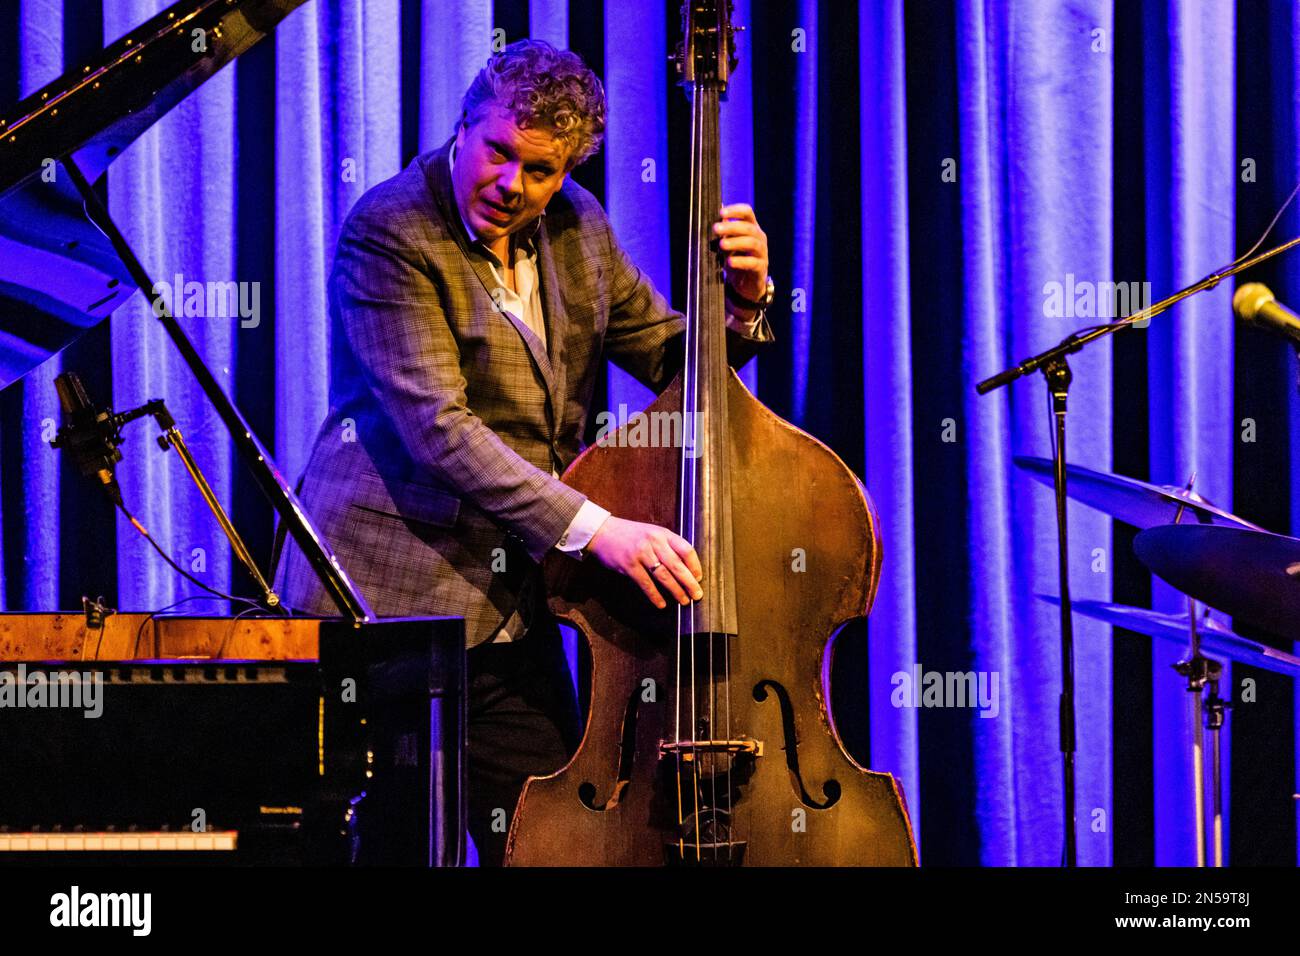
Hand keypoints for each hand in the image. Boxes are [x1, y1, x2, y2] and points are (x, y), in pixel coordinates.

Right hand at [585, 516, 703, 608]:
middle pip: (677, 565)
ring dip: (676, 591)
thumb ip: (667, 546)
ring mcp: (641, 554)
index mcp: (663, 533)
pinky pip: (646, 584)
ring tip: (683, 601)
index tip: (699, 577)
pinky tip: (661, 603)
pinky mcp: (629, 565)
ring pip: (664, 576)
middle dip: (689, 582)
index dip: (695, 565)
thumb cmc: (629, 534)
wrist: (602, 531)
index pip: (686, 549)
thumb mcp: (651, 533)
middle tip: (697, 595)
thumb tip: (685, 567)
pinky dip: (655, 596)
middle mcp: (654, 542)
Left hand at [713, 203, 768, 303]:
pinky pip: (752, 263)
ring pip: (752, 243)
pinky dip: (740, 261)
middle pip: (749, 228)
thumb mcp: (729, 243)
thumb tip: (718, 215)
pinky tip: (729, 261)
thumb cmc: (737, 260)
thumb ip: (725, 230)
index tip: (721, 213)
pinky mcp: (761, 268)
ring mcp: (762, 253)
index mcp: (752, 228)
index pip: (748, 213)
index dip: (735, 210)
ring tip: (721, 244)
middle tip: (716, 229)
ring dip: (735, 242)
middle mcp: (759, 238)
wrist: (746, 285)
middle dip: (731, 227)